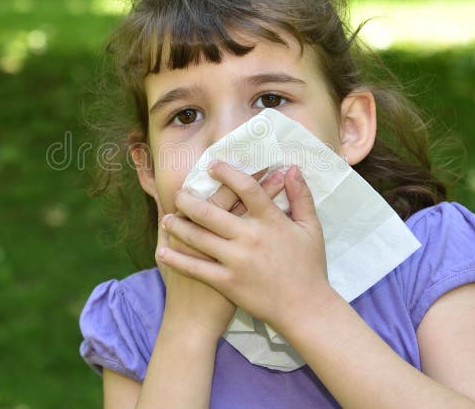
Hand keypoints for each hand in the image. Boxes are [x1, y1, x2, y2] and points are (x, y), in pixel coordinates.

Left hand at [158, 162, 329, 331]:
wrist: (305, 309)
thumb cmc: (310, 267)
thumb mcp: (312, 229)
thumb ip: (302, 197)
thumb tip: (293, 169)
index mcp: (271, 221)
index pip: (246, 188)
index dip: (227, 173)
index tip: (212, 165)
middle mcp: (250, 237)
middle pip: (210, 211)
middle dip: (189, 200)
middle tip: (178, 193)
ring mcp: (236, 261)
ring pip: (198, 237)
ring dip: (178, 226)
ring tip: (167, 218)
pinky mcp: (227, 283)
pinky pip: (195, 268)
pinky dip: (176, 259)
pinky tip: (162, 251)